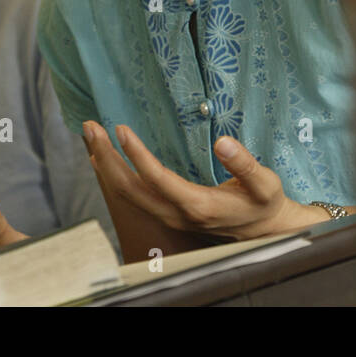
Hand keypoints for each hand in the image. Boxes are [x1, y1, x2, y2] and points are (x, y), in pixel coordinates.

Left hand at [82, 121, 327, 240]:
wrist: (263, 229)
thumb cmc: (264, 202)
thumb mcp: (265, 183)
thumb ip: (245, 164)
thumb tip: (224, 143)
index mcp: (198, 205)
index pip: (156, 179)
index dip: (136, 155)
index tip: (121, 130)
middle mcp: (177, 214)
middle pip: (130, 189)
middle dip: (107, 158)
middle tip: (90, 127)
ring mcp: (169, 216)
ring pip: (127, 194)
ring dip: (106, 165)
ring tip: (91, 137)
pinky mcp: (167, 213)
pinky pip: (133, 195)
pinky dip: (115, 174)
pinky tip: (106, 158)